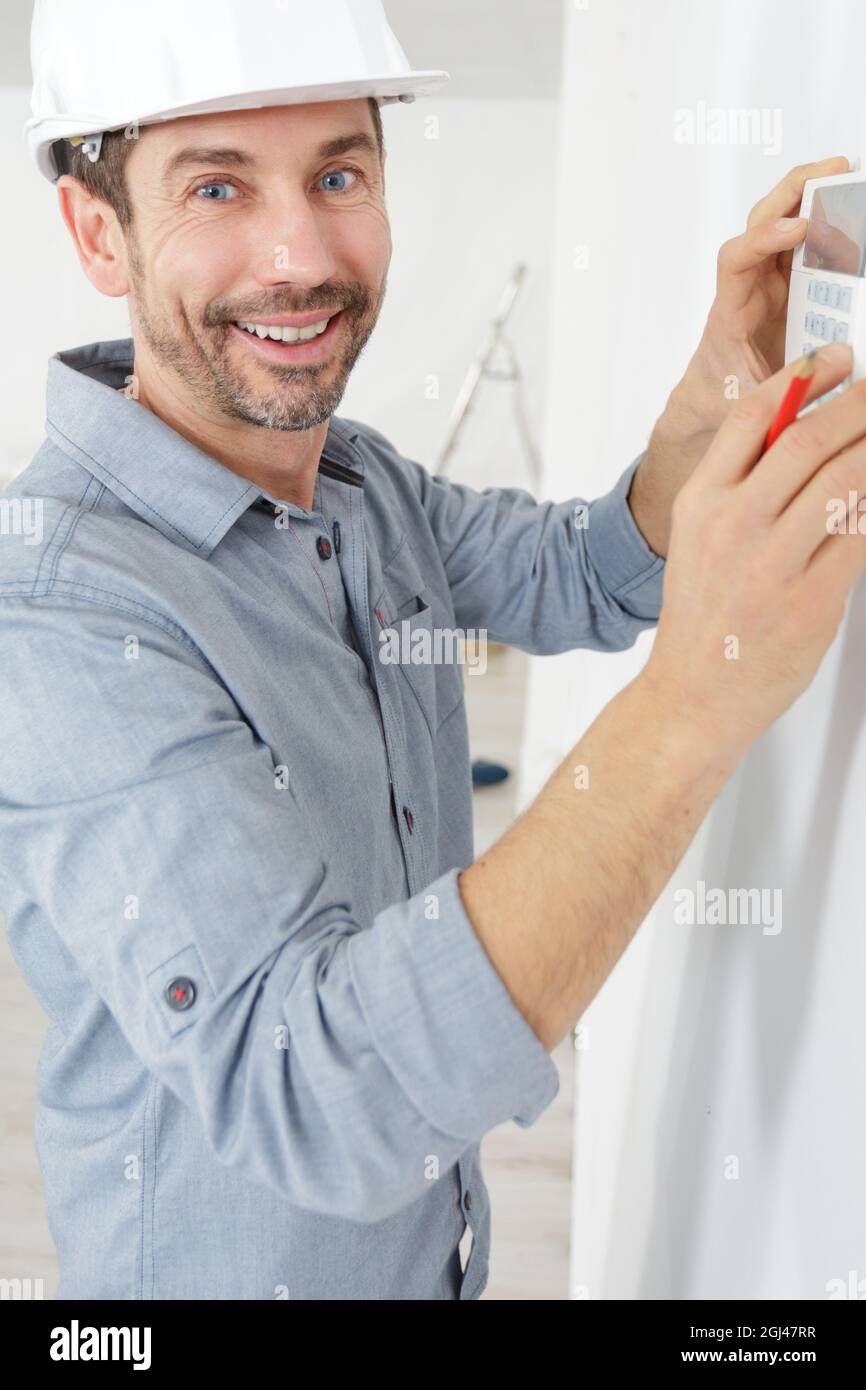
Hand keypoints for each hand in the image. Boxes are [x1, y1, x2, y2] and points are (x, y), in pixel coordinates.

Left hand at [629, 155, 851, 557]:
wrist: (713, 404)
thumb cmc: (727, 403)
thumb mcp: (751, 404)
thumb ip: (778, 391)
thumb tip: (821, 375)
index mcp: (730, 310)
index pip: (736, 259)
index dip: (764, 239)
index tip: (795, 231)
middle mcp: (747, 285)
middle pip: (760, 220)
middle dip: (793, 191)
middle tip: (834, 171)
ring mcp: (769, 279)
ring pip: (784, 221)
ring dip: (813, 193)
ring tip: (850, 172)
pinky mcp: (790, 283)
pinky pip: (808, 242)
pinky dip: (830, 220)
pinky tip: (857, 210)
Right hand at [641, 340, 865, 757]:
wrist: (694, 697)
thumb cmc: (704, 621)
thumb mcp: (700, 541)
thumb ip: (742, 487)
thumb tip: (805, 435)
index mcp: (701, 503)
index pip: (751, 415)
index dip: (801, 376)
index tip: (834, 359)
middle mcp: (732, 527)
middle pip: (808, 437)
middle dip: (859, 402)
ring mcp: (772, 565)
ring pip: (847, 480)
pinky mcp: (812, 601)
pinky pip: (864, 536)